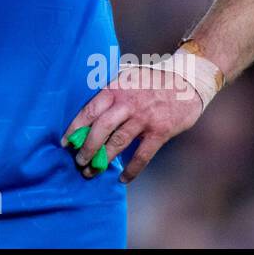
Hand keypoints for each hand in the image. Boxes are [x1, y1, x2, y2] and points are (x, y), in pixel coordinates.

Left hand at [63, 63, 203, 184]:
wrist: (188, 80)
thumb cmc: (153, 79)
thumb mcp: (129, 75)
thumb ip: (111, 89)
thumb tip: (89, 110)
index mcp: (117, 88)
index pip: (90, 110)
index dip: (75, 127)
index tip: (65, 142)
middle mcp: (128, 103)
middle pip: (101, 128)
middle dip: (87, 148)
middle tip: (78, 161)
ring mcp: (144, 118)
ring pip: (118, 143)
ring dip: (103, 160)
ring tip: (92, 171)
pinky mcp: (160, 131)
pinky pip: (142, 155)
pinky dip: (131, 170)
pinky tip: (123, 179)